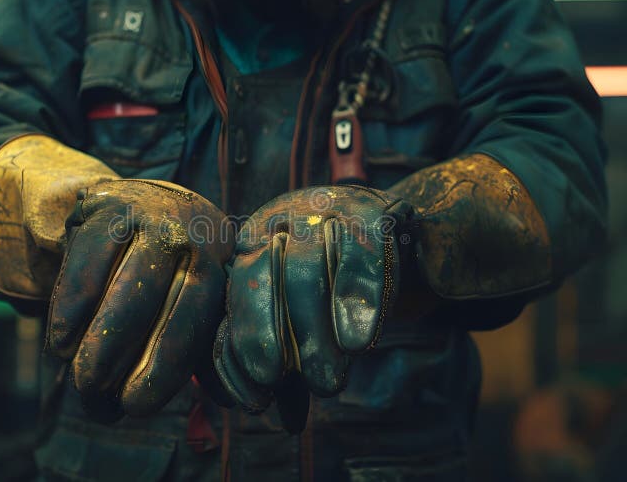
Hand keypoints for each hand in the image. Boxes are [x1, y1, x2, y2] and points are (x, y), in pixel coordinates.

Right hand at [47, 179, 233, 419]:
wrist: (142, 204)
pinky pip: (86, 264)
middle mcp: (189, 239)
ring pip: (121, 286)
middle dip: (121, 359)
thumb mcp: (198, 299)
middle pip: (155, 304)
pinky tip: (61, 343)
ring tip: (79, 378)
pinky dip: (70, 308)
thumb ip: (209, 348)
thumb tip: (234, 402)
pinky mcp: (106, 209)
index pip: (192, 323)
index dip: (163, 369)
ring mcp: (148, 219)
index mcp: (217, 267)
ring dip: (96, 340)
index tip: (134, 405)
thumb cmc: (172, 272)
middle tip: (95, 396)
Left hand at [214, 186, 403, 431]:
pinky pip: (358, 256)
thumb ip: (289, 359)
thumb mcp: (303, 318)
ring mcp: (319, 209)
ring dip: (314, 332)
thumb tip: (278, 416)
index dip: (241, 345)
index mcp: (250, 242)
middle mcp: (277, 220)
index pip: (233, 294)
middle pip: (262, 275)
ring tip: (327, 383)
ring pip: (305, 268)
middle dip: (271, 334)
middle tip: (286, 384)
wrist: (393, 235)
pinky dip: (357, 303)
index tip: (257, 392)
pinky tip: (358, 343)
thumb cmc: (334, 284)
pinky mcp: (368, 211)